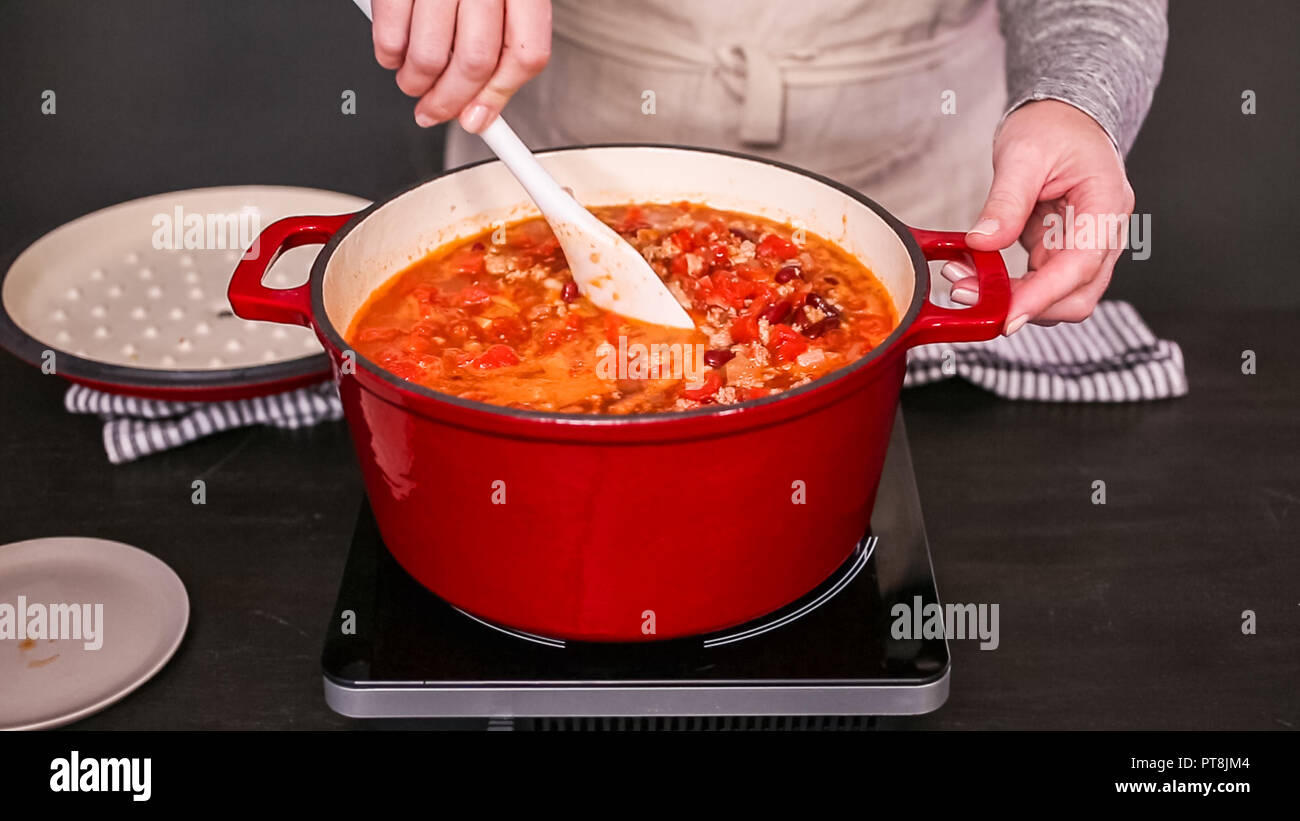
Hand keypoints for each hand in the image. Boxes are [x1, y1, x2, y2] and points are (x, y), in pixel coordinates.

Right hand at [371, 0, 551, 131]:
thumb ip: (502, 36)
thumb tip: (485, 102)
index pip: (525, 54)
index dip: (500, 96)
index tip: (480, 119)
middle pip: (475, 62)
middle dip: (450, 101)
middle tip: (436, 110)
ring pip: (431, 55)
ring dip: (416, 83)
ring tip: (412, 82)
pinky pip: (391, 29)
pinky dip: (387, 54)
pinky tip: (392, 53)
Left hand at [946, 100, 1135, 334]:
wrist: (1063, 116)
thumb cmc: (1054, 126)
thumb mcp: (1024, 153)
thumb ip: (1006, 201)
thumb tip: (984, 242)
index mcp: (1106, 204)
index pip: (1081, 266)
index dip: (1044, 297)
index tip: (1007, 315)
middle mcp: (1104, 233)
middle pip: (1077, 295)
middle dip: (1026, 306)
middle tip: (971, 296)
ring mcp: (1084, 246)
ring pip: (1059, 297)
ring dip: (1014, 300)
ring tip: (965, 282)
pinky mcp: (1061, 251)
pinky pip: (1040, 283)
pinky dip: (1010, 288)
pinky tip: (976, 276)